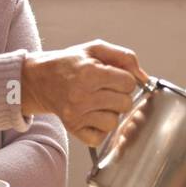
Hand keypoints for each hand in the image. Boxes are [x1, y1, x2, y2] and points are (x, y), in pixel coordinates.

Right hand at [21, 40, 148, 146]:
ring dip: (110, 112)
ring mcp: (76, 114)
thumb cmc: (71, 63)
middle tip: (105, 89)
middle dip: (120, 96)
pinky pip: (100, 137)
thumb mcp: (96, 49)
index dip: (125, 79)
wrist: (40, 79)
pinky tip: (92, 115)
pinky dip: (99, 129)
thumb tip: (145, 78)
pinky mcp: (72, 128)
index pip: (129, 83)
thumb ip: (124, 58)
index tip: (114, 77)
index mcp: (89, 72)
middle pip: (125, 103)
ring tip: (98, 102)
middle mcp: (81, 95)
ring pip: (114, 122)